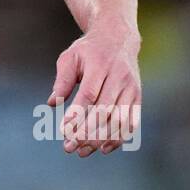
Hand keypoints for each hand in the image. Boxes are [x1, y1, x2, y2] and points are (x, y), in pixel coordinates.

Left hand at [47, 23, 140, 157]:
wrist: (118, 38)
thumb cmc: (88, 50)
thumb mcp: (70, 58)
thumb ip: (62, 80)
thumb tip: (51, 103)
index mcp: (100, 65)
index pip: (89, 95)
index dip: (77, 115)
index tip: (63, 131)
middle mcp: (119, 77)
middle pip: (104, 111)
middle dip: (87, 132)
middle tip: (69, 147)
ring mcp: (131, 88)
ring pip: (119, 120)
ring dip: (101, 140)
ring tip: (82, 151)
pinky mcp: (137, 97)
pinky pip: (131, 122)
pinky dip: (119, 138)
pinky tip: (104, 149)